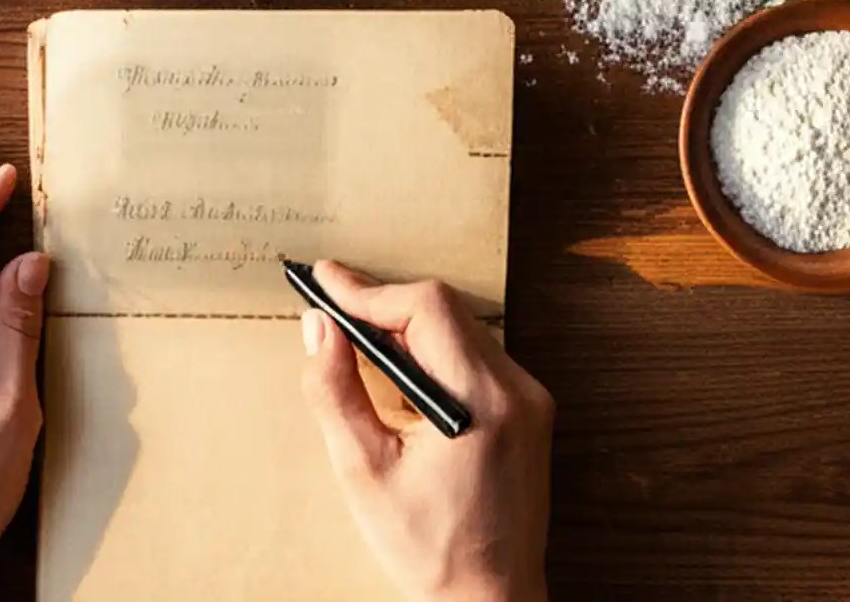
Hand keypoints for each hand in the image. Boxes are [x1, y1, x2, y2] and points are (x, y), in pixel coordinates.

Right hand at [300, 261, 553, 601]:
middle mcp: (517, 391)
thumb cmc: (428, 548)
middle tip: (331, 311)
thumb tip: (319, 329)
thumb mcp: (362, 472)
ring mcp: (530, 400)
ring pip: (460, 328)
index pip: (425, 308)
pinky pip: (476, 355)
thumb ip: (335, 392)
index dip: (367, 290)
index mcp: (481, 403)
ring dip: (407, 326)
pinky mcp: (529, 412)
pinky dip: (432, 350)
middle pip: (444, 310)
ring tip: (358, 340)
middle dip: (383, 304)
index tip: (324, 280)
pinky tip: (401, 372)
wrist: (489, 599)